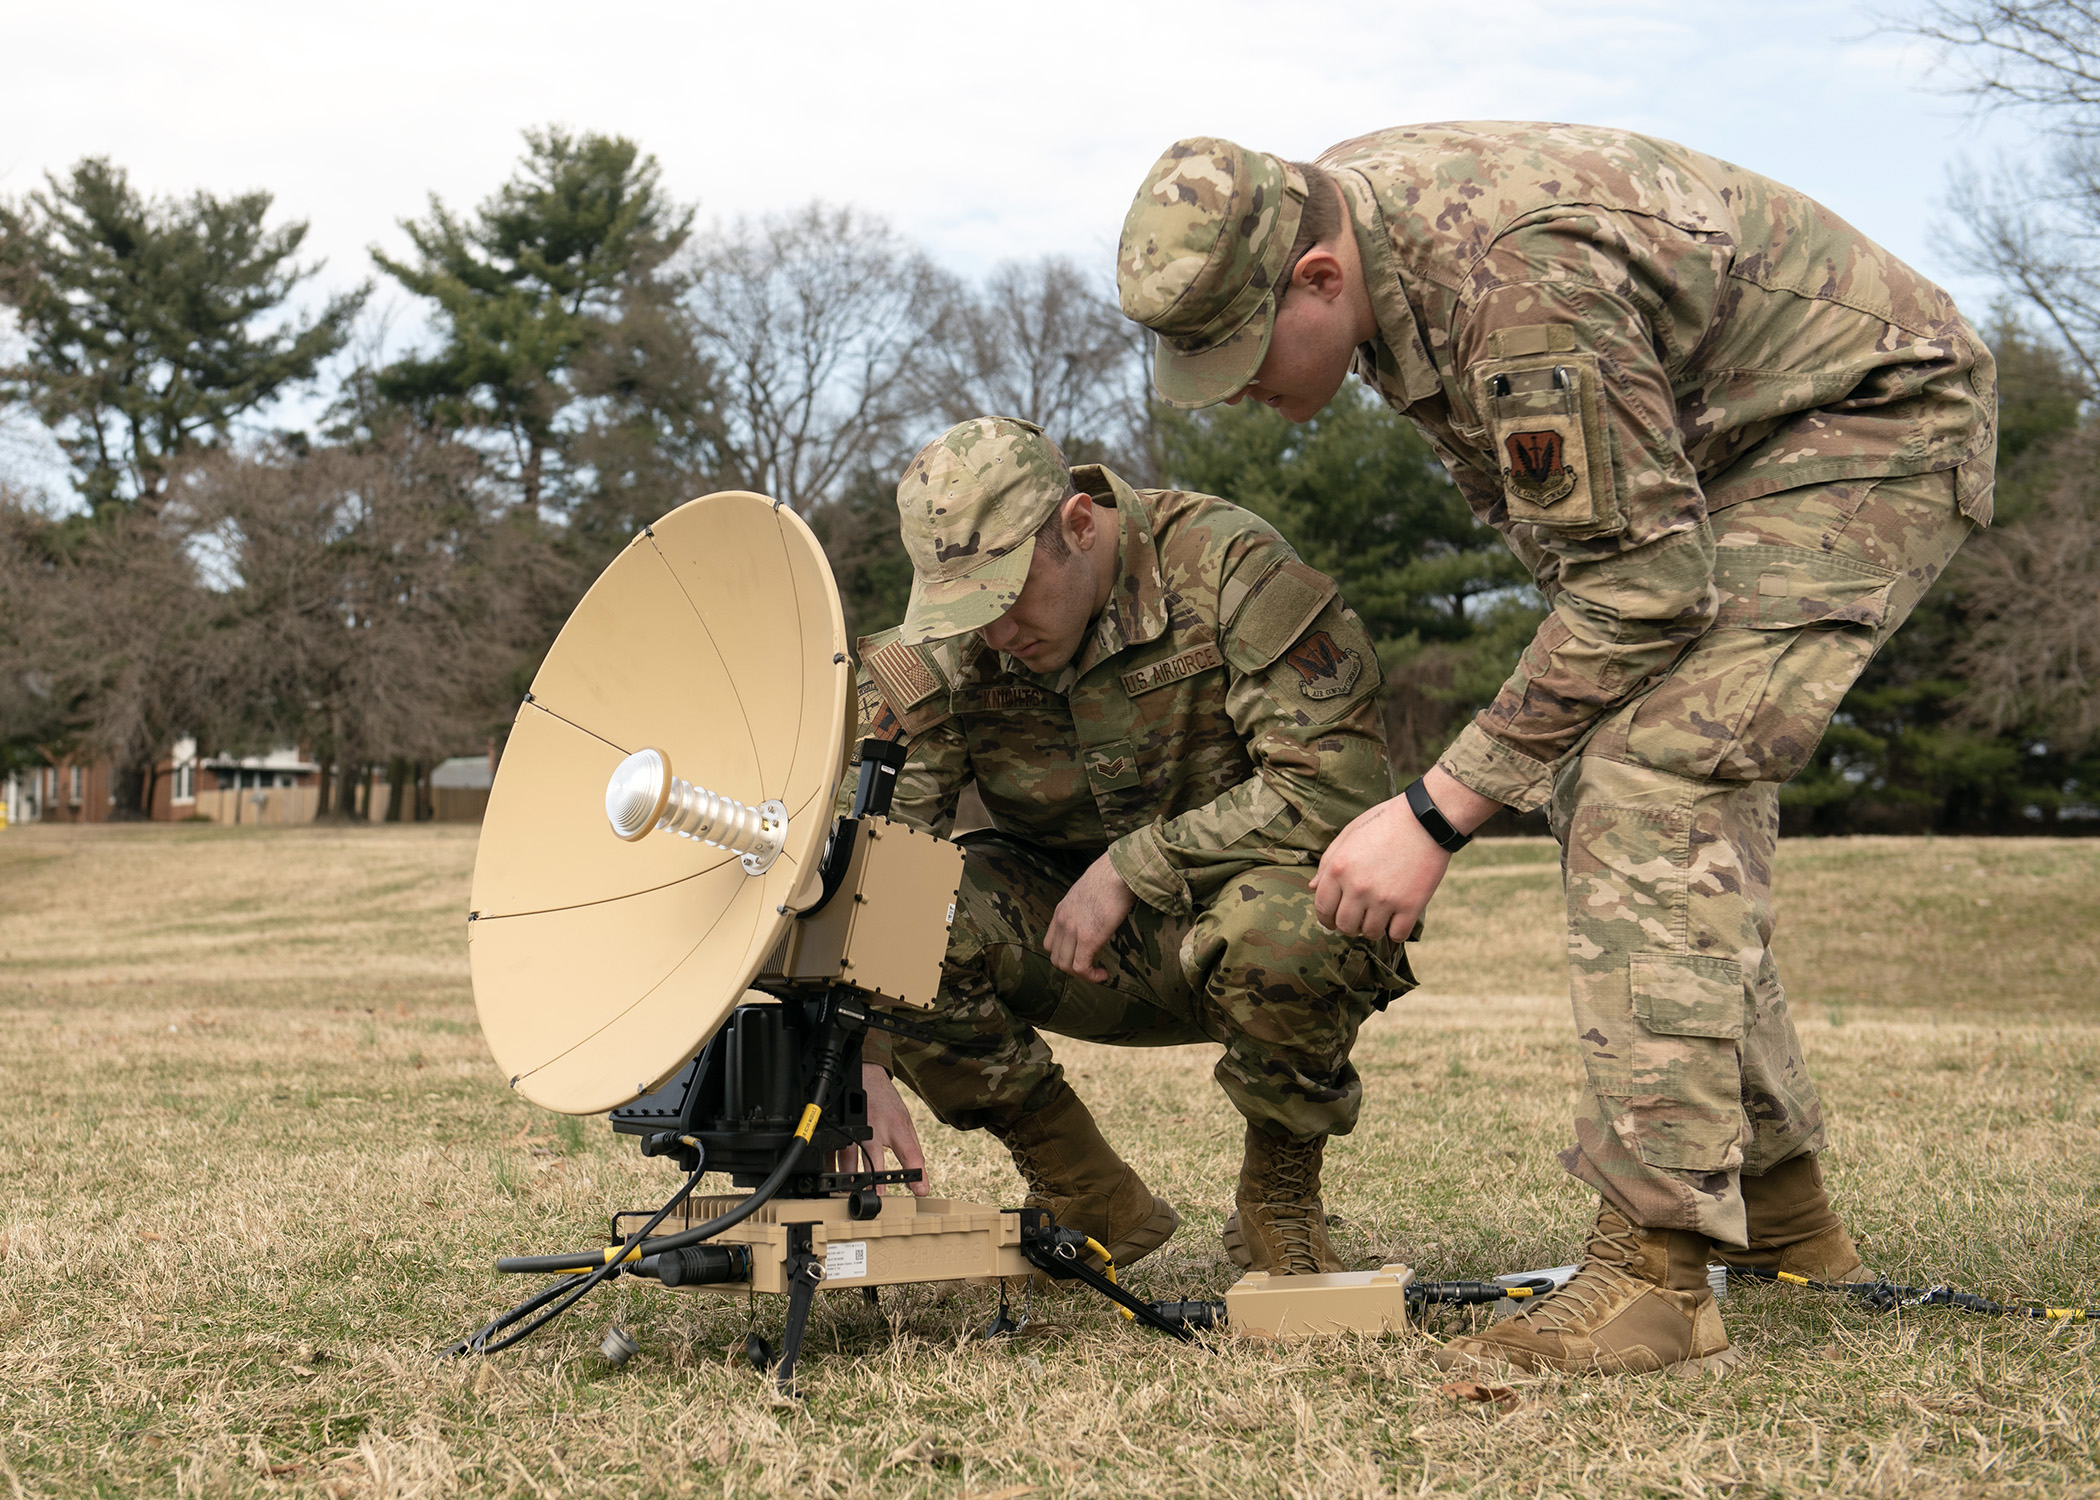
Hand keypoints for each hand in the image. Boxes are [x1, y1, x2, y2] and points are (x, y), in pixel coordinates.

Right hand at [843, 1062, 929, 1196]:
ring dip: (849, 1177)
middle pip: (874, 1153)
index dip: (915, 1172)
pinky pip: (832, 1150)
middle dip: (874, 1177)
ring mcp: (855, 1126)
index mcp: (897, 1125)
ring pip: (848, 1154)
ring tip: (850, 1194)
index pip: (910, 1151)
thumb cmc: (888, 1105)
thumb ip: (913, 1154)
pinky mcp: (840, 1126)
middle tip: (875, 1196)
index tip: (919, 1190)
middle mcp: (876, 1126)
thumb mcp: (906, 1124)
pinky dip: (832, 1167)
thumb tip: (919, 1185)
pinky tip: (833, 1180)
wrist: (867, 1075)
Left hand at [1046, 852, 1136, 982]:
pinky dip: (1091, 976)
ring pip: (1065, 965)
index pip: (1050, 942)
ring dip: (1082, 974)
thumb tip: (1097, 912)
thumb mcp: (1088, 890)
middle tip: (1092, 966)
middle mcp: (1062, 921)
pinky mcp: (1088, 938)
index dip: (1064, 954)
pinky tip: (1103, 974)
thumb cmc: (1112, 876)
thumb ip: (1086, 905)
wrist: (1119, 871)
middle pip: (1055, 957)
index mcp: (1061, 910)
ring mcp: (1072, 930)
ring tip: (1098, 972)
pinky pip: (1081, 967)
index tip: (1083, 956)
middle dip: (1073, 967)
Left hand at [1312, 767, 1499, 941]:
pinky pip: (1396, 935)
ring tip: (1378, 917)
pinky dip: (1395, 930)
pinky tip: (1397, 919)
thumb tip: (1313, 887)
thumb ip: (1327, 862)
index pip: (1322, 908)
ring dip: (1372, 929)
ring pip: (1370, 933)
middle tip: (1358, 919)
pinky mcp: (1410, 906)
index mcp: (1339, 868)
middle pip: (1345, 926)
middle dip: (1349, 925)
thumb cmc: (1385, 822)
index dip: (1326, 918)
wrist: (1427, 819)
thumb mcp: (1349, 833)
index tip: (1333, 921)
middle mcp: (1357, 887)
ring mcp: (1384, 899)